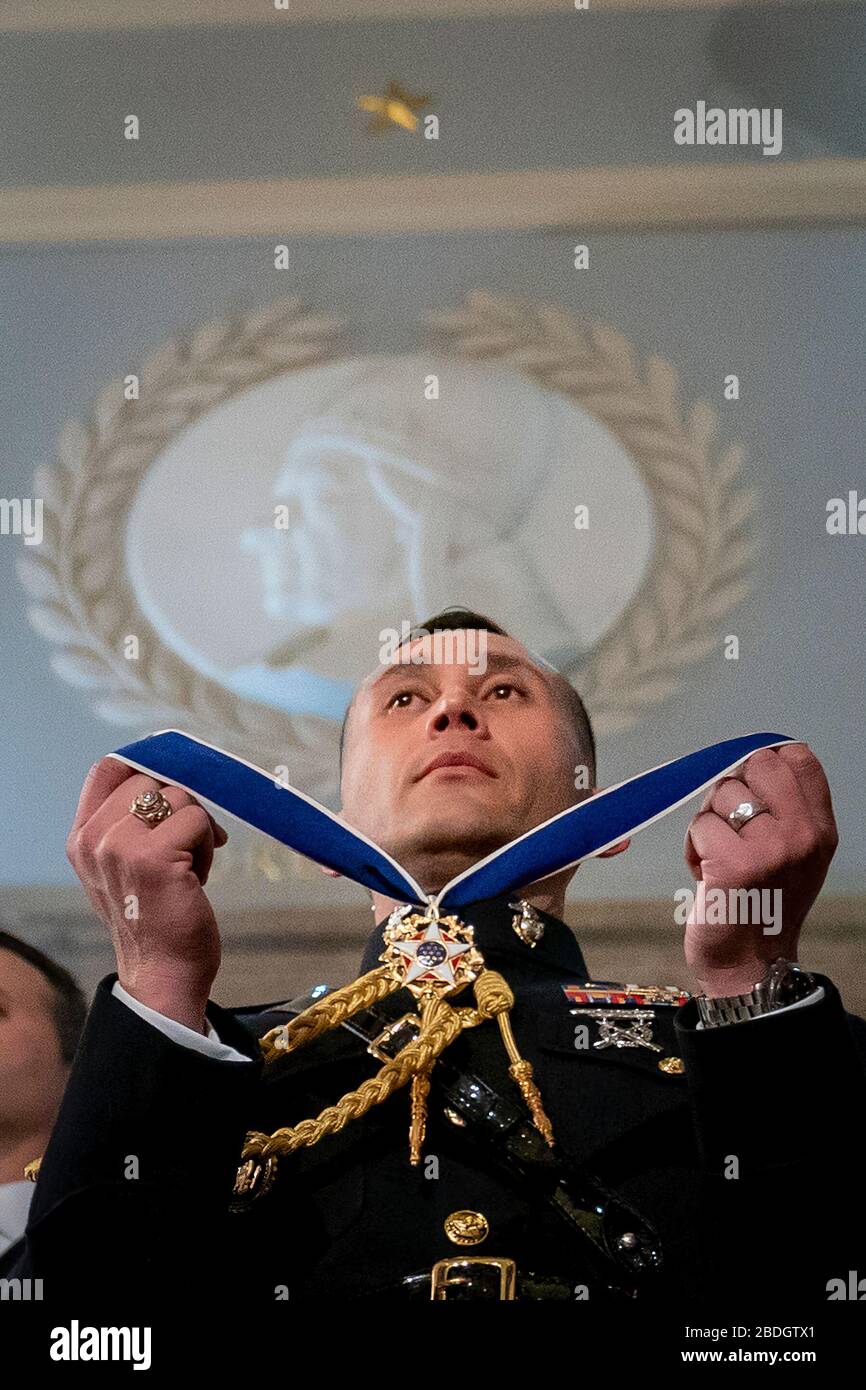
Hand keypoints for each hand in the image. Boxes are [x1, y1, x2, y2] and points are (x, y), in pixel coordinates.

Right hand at [66, 758, 228, 1031]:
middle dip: (179, 804)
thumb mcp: (124, 866)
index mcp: (82, 838)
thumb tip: (169, 776)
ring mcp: (121, 846)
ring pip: (179, 796)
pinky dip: (208, 845)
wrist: (164, 974)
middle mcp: (94, 839)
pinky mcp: (155, 856)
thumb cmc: (155, 919)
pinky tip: (197, 878)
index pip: (108, 769)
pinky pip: (198, 819)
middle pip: (151, 778)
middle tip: (186, 845)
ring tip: (188, 867)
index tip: (173, 788)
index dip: (147, 766)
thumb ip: (130, 822)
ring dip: (196, 828)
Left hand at [682, 743, 837, 995]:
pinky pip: (699, 825)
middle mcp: (803, 836)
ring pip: (720, 794)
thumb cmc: (762, 902)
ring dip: (709, 822)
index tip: (750, 789)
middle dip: (731, 789)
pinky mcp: (734, 866)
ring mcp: (771, 850)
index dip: (763, 762)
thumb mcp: (795, 852)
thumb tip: (753, 756)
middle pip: (753, 765)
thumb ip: (786, 806)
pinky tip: (707, 874)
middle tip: (731, 827)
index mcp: (820, 828)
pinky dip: (693, 848)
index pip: (797, 757)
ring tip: (720, 857)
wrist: (751, 964)